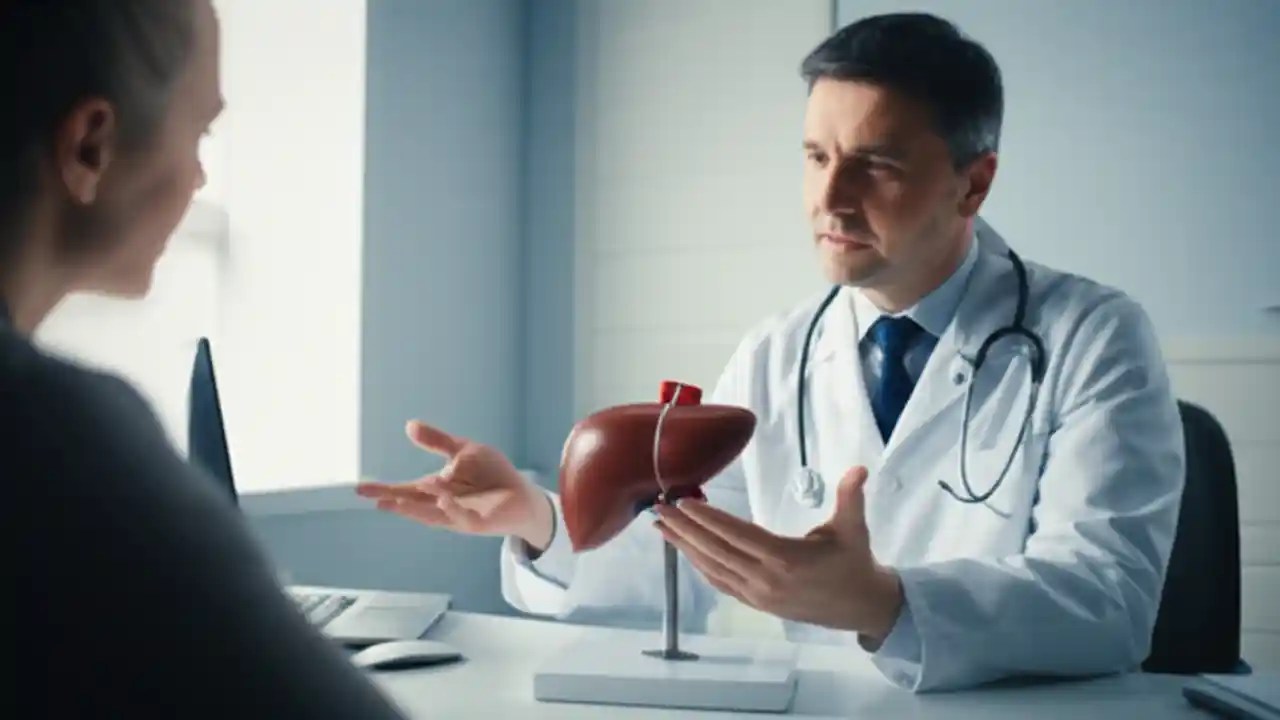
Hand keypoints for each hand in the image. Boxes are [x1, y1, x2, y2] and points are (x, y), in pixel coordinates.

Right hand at [355, 420, 554, 551]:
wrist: (522, 494)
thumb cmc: (492, 474)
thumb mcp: (464, 452)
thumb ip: (437, 442)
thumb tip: (409, 426)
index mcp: (435, 489)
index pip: (405, 489)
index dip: (383, 489)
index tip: (360, 489)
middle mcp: (441, 505)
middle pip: (413, 504)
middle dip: (394, 500)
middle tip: (373, 498)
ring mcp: (457, 516)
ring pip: (432, 513)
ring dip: (416, 507)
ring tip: (396, 499)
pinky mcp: (477, 523)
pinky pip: (461, 516)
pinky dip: (450, 507)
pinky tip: (442, 497)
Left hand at [654, 466, 902, 642]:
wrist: (862, 607)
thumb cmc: (855, 563)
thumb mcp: (854, 528)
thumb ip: (850, 496)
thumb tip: (859, 467)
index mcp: (786, 558)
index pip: (737, 534)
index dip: (708, 518)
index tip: (683, 502)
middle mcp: (766, 579)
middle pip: (716, 551)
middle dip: (685, 529)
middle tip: (659, 509)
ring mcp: (758, 595)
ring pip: (713, 569)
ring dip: (686, 548)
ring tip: (663, 528)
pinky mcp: (757, 604)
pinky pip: (721, 583)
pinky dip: (701, 567)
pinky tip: (687, 552)